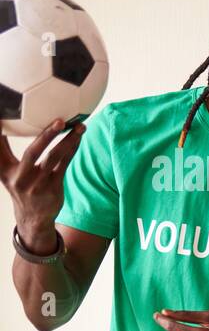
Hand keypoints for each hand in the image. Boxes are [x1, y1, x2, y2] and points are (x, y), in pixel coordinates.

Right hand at [0, 119, 84, 252]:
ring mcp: (38, 184)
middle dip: (47, 135)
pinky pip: (64, 165)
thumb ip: (3, 150)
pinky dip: (71, 150)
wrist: (33, 217)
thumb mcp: (6, 171)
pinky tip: (78, 139)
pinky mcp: (53, 188)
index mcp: (4, 170)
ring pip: (54, 157)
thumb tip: (3, 124)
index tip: (7, 113)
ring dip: (68, 140)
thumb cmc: (21, 185)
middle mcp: (19, 177)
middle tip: (59, 120)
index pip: (0, 148)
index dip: (0, 132)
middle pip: (32, 151)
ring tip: (79, 127)